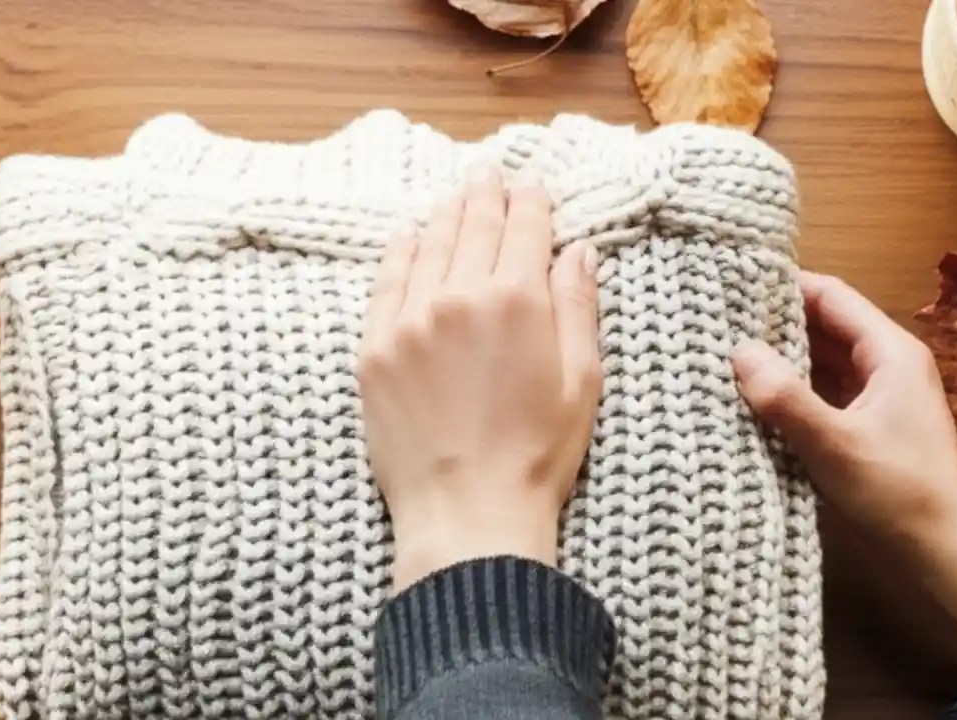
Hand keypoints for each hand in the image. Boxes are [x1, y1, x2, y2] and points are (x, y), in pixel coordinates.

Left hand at [358, 165, 601, 592]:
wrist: (468, 515)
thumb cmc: (537, 456)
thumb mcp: (580, 381)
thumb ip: (577, 307)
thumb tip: (577, 250)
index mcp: (517, 301)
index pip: (524, 228)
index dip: (531, 201)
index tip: (532, 184)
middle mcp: (458, 298)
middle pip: (473, 227)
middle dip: (485, 195)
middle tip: (488, 173)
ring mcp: (409, 321)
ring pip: (428, 247)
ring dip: (445, 216)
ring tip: (455, 197)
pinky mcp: (375, 350)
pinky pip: (386, 283)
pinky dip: (400, 252)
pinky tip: (408, 237)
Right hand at [730, 271, 956, 671]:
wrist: (943, 559)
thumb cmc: (896, 493)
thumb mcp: (833, 443)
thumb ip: (784, 396)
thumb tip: (738, 350)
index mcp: (890, 353)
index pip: (832, 297)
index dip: (785, 286)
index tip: (732, 287)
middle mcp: (886, 367)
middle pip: (825, 327)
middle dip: (775, 325)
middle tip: (716, 324)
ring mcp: (878, 401)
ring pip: (822, 365)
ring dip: (781, 363)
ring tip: (723, 359)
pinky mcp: (866, 433)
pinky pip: (823, 398)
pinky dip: (791, 395)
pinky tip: (751, 403)